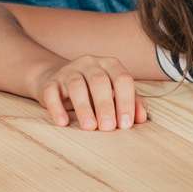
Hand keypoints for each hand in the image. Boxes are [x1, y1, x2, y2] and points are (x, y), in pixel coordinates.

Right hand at [32, 55, 147, 130]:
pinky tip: (63, 122)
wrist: (58, 82)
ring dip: (84, 107)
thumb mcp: (113, 94)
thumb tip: (142, 118)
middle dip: (105, 105)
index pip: (122, 79)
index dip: (126, 101)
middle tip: (108, 128)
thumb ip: (130, 103)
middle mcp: (90, 63)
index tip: (125, 124)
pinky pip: (52, 92)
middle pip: (99, 81)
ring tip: (89, 127)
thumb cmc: (92, 91)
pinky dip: (57, 107)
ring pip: (76, 85)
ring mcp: (68, 71)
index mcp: (110, 65)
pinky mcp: (50, 82)